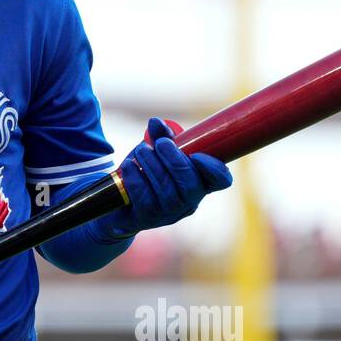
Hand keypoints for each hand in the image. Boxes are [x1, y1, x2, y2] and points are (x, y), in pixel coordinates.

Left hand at [95, 117, 232, 239]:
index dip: (214, 169)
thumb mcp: (155, 152)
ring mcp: (167, 213)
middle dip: (175, 161)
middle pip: (191, 186)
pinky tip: (129, 166)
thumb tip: (156, 123)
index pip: (221, 180)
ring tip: (142, 151)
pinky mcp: (146, 217)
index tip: (196, 155)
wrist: (119, 200)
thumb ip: (160, 136)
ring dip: (153, 165)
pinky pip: (144, 198)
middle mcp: (188, 201)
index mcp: (199, 182)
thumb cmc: (146, 172)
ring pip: (167, 192)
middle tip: (160, 143)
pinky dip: (136, 178)